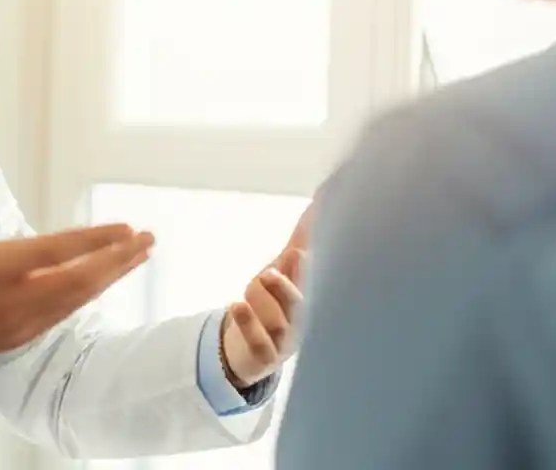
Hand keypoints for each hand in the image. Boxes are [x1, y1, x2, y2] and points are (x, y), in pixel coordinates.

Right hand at [0, 170, 154, 372]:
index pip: (53, 253)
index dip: (93, 241)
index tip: (125, 228)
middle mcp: (9, 301)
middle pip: (78, 282)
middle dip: (117, 260)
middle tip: (148, 239)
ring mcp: (15, 325)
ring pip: (75, 301)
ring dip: (109, 278)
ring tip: (137, 255)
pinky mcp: (16, 339)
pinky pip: (61, 314)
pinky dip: (86, 295)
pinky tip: (102, 279)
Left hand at [220, 203, 311, 387]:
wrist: (251, 351)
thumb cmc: (273, 303)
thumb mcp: (285, 268)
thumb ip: (303, 237)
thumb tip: (321, 198)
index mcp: (311, 296)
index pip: (314, 282)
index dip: (307, 269)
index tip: (301, 253)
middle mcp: (302, 320)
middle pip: (298, 305)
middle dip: (286, 288)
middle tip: (269, 272)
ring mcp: (284, 341)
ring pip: (277, 322)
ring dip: (261, 302)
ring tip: (247, 289)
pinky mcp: (264, 356)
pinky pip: (257, 342)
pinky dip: (247, 324)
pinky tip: (234, 305)